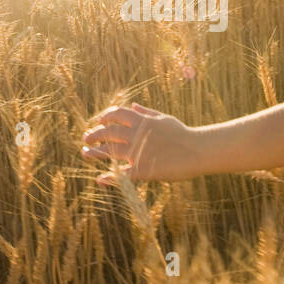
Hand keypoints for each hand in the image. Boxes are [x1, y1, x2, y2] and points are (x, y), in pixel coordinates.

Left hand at [81, 103, 201, 183]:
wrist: (198, 151)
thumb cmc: (183, 134)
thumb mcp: (164, 118)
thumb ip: (146, 112)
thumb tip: (133, 105)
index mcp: (142, 121)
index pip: (116, 114)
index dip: (104, 117)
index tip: (98, 122)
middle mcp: (136, 135)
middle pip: (107, 133)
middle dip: (94, 134)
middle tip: (86, 138)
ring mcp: (138, 152)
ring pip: (109, 152)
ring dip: (94, 152)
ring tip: (85, 152)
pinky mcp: (143, 170)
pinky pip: (122, 174)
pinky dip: (110, 177)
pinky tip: (100, 179)